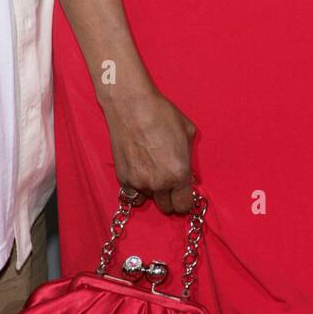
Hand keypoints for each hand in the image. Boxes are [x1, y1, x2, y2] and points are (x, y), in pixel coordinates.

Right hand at [100, 76, 197, 214]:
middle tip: (170, 182)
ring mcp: (138, 182)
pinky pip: (132, 193)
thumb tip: (189, 175)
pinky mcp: (123, 178)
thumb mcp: (188, 134)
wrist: (131, 106)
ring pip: (149, 198)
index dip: (185, 200)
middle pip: (167, 207)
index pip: (184, 205)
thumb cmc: (162, 115)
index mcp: (179, 173)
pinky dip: (137, 187)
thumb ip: (189, 159)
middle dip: (170, 197)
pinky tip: (140, 171)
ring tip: (153, 171)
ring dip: (153, 191)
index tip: (184, 193)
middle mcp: (159, 182)